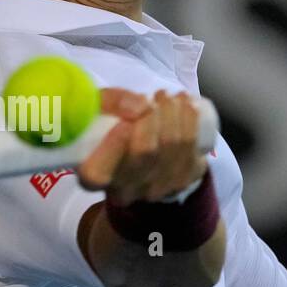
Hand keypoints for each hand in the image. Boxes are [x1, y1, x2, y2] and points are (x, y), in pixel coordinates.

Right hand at [77, 88, 205, 205]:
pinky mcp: (182, 181)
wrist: (142, 153)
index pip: (97, 174)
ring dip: (174, 113)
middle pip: (144, 154)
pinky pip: (190, 148)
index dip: (112, 149)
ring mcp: (156, 189)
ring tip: (169, 96)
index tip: (124, 123)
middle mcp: (125, 191)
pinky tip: (188, 104)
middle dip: (154, 116)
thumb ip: (112, 102)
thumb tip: (142, 106)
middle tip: (156, 95)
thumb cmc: (112, 126)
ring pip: (171, 147)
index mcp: (95, 177)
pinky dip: (190, 121)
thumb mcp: (100, 109)